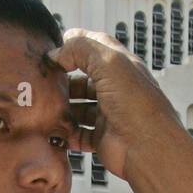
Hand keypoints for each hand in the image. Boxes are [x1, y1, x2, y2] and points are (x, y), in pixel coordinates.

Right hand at [47, 29, 182, 179]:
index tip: (55, 47)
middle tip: (45, 82)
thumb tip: (58, 54)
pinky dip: (67, 133)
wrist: (147, 148)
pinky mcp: (102, 137)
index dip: (76, 43)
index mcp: (121, 67)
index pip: (97, 47)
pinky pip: (79, 134)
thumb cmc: (136, 104)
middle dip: (64, 81)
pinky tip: (57, 130)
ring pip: (79, 108)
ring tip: (46, 107)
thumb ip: (81, 50)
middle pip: (84, 80)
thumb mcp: (109, 63)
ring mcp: (108, 114)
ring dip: (63, 108)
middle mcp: (116, 89)